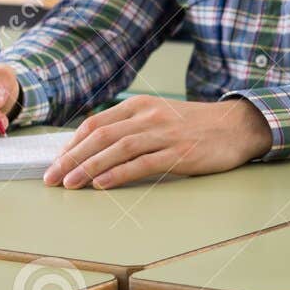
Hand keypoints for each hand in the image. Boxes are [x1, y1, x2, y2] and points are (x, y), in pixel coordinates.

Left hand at [42, 96, 273, 189]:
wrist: (236, 126)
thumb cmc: (196, 125)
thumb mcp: (159, 116)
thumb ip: (130, 127)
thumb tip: (93, 149)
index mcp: (141, 105)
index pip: (96, 123)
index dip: (71, 144)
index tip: (56, 162)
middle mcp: (149, 116)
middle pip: (100, 136)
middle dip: (71, 158)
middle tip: (52, 177)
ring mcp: (165, 134)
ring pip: (117, 149)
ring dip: (89, 167)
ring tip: (70, 183)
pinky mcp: (179, 154)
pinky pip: (142, 163)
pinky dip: (118, 173)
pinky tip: (102, 183)